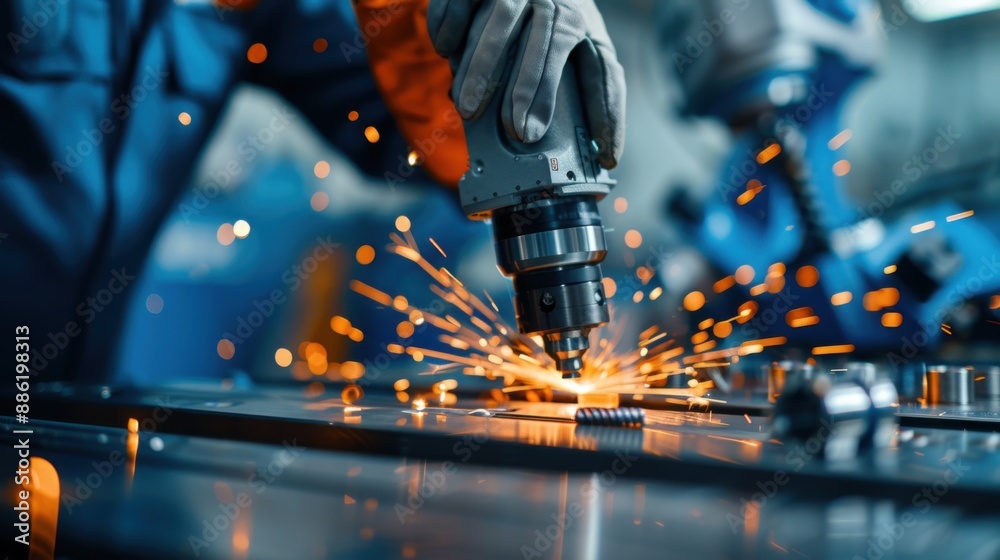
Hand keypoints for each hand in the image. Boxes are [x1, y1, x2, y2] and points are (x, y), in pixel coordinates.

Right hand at [428, 0, 625, 168]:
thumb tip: (610, 153)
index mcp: (572, 19)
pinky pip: (459, 1)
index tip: (529, 133)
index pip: (559, 57)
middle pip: (528, 41)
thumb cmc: (565, 24)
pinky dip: (448, 25)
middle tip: (498, 126)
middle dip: (515, 86)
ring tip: (466, 106)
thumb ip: (604, 96)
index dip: (543, 96)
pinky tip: (446, 50)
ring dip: (477, 66)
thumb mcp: (592, 52)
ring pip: (493, 24)